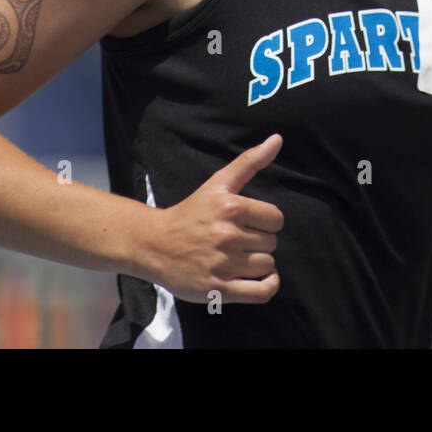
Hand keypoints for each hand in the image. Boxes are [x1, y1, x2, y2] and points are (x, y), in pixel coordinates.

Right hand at [143, 133, 284, 303]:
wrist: (154, 245)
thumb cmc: (190, 213)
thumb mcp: (218, 183)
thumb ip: (249, 161)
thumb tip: (277, 139)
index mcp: (231, 207)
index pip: (276, 219)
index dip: (266, 221)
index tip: (250, 222)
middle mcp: (228, 236)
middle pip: (271, 243)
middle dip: (259, 241)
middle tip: (237, 240)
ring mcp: (222, 264)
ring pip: (267, 266)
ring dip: (258, 264)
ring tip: (238, 258)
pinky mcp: (217, 290)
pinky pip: (262, 292)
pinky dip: (268, 285)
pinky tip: (261, 278)